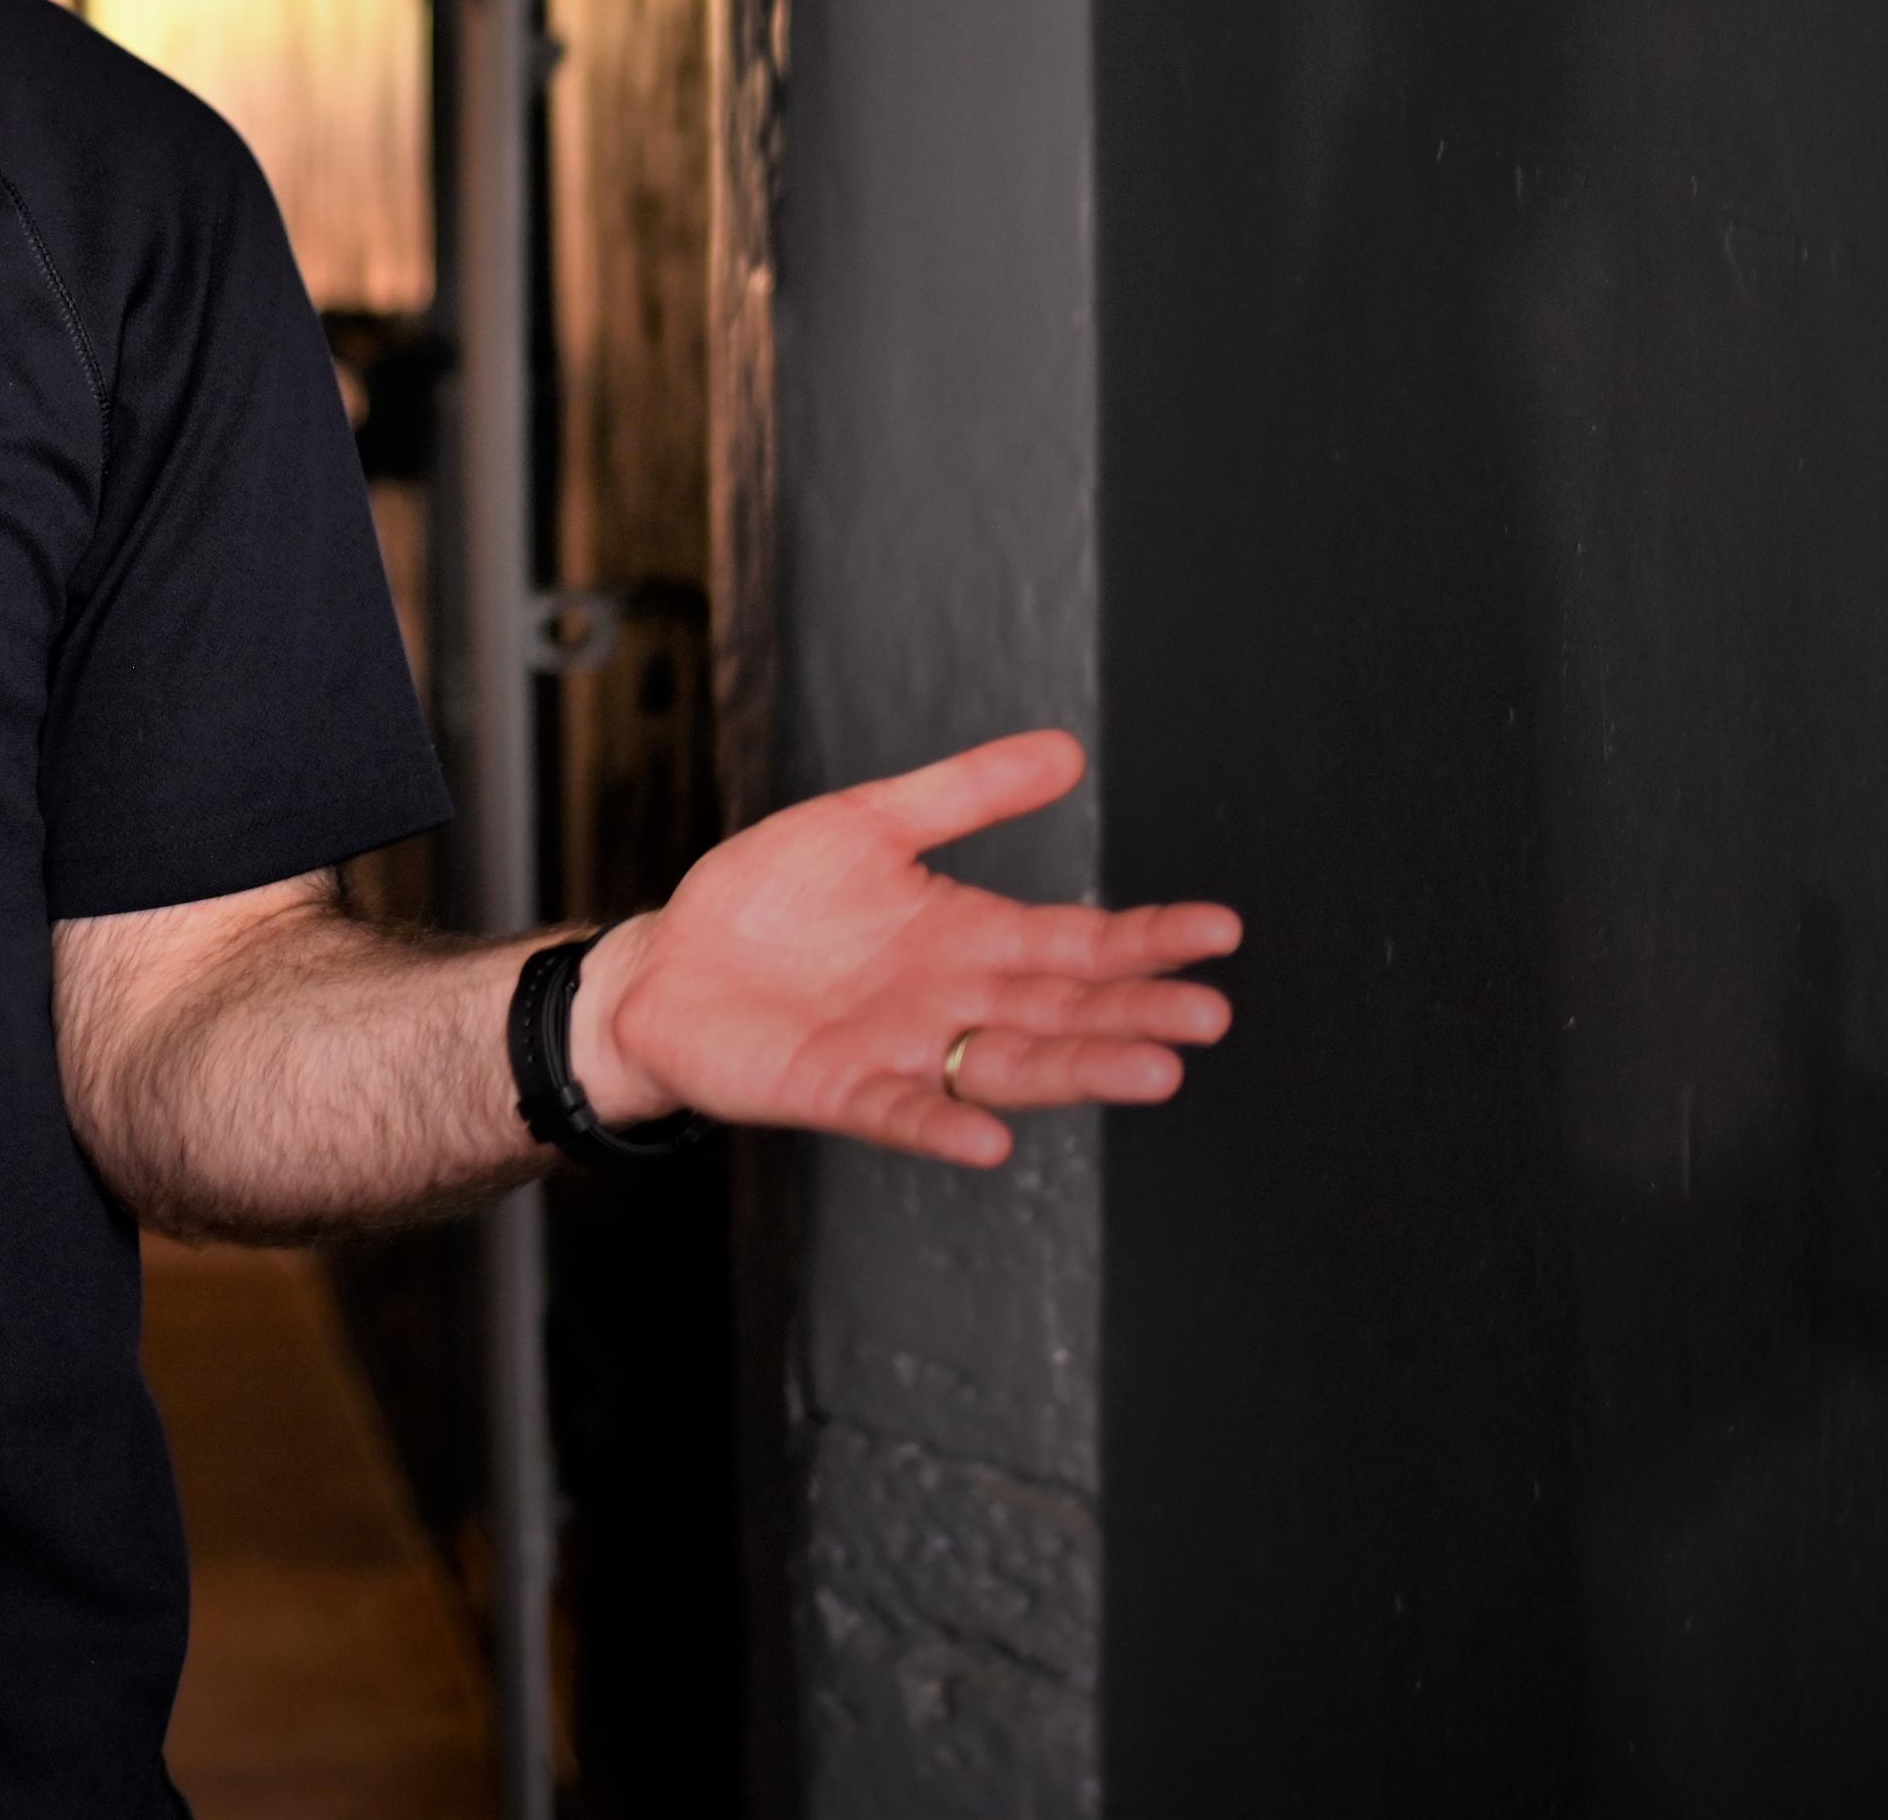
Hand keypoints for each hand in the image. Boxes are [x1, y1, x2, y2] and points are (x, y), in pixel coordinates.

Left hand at [568, 729, 1236, 1168]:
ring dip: (1077, 1072)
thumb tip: (1067, 750)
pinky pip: (901, 1112)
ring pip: (1008, 1067)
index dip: (1146, 937)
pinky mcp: (838, 1089)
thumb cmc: (769, 899)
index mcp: (967, 937)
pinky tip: (989, 1138)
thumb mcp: (867, 823)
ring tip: (1152, 1072)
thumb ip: (964, 793)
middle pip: (1062, 1011)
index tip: (1220, 930)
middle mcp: (952, 1002)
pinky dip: (943, 1124)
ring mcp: (902, 1051)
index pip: (1076, 941)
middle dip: (1136, 1012)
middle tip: (1210, 1013)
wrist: (666, 964)